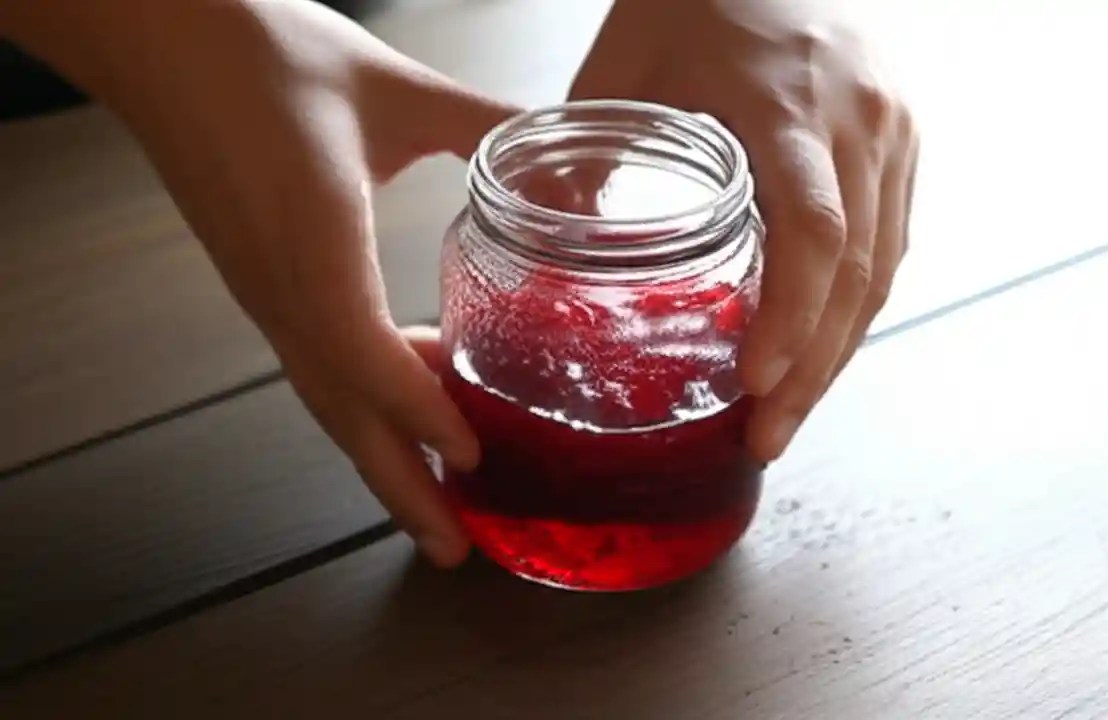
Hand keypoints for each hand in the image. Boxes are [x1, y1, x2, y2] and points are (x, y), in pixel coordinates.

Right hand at [61, 1, 515, 564]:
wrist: (156, 36)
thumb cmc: (261, 51)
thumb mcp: (394, 85)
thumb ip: (485, 124)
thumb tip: (565, 153)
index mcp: (310, 239)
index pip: (362, 354)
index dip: (420, 412)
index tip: (475, 456)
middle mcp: (280, 285)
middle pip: (341, 412)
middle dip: (401, 487)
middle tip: (456, 549)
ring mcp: (263, 291)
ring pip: (327, 397)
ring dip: (384, 458)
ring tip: (442, 506)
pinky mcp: (261, 280)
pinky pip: (317, 361)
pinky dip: (368, 400)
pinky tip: (417, 392)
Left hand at [572, 0, 918, 460]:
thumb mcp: (619, 71)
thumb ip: (584, 159)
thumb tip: (549, 248)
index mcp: (788, 107)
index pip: (814, 236)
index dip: (792, 322)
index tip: (754, 385)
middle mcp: (860, 122)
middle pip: (859, 272)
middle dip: (815, 368)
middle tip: (767, 437)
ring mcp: (895, 129)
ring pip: (884, 266)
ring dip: (839, 348)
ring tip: (789, 411)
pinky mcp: (904, 139)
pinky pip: (892, 239)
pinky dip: (855, 303)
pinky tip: (819, 346)